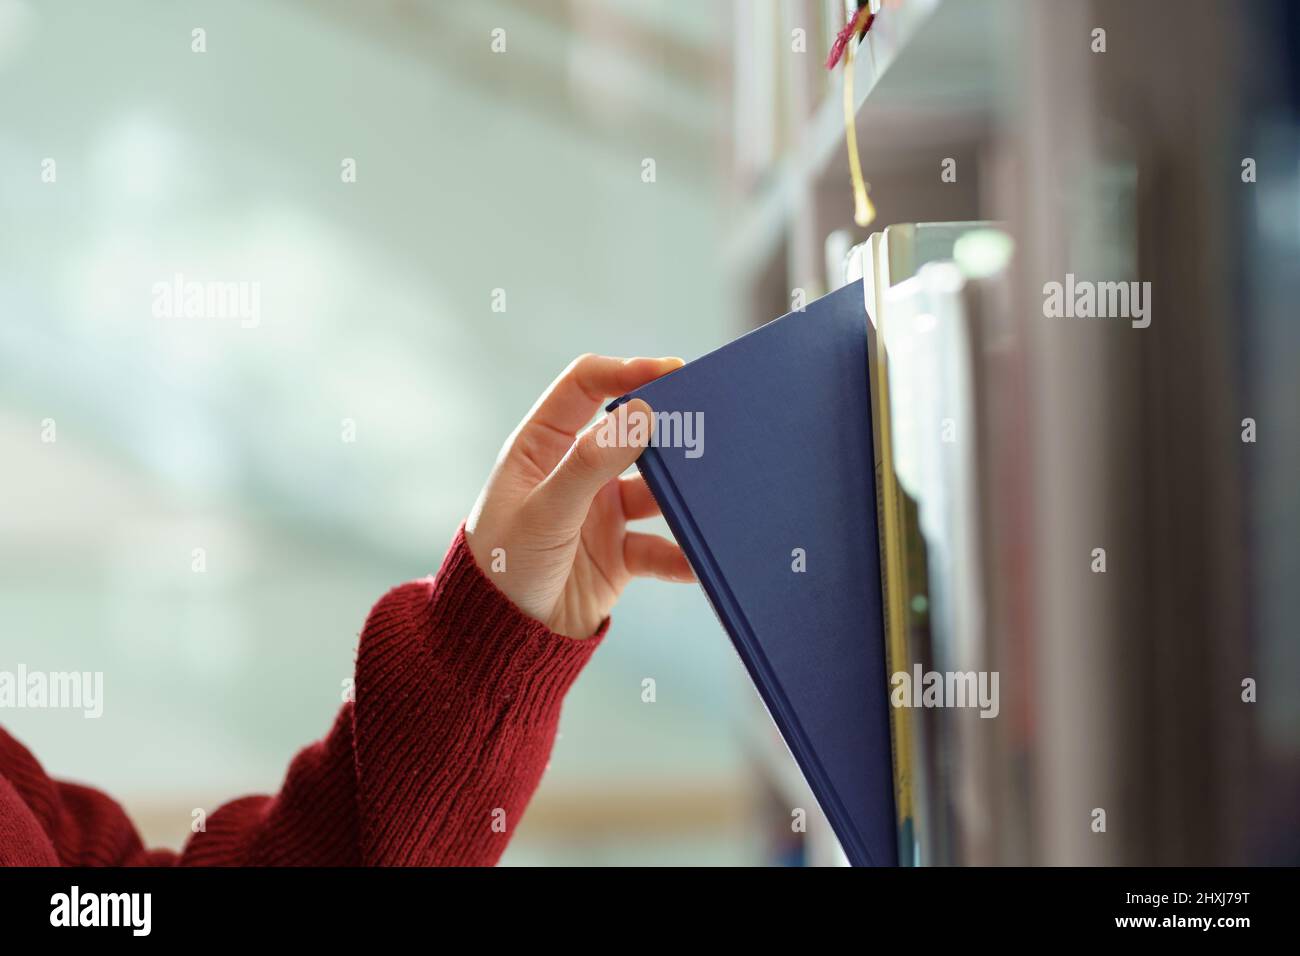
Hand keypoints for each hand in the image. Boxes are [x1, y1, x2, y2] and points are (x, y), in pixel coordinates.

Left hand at [464, 354, 695, 637]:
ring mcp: (599, 512)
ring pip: (654, 489)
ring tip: (713, 493)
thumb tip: (642, 413)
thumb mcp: (544, 512)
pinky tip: (701, 560)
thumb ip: (590, 464)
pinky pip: (661, 546)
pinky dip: (682, 554)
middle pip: (631, 433)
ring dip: (681, 493)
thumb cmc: (502, 569)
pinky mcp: (619, 554)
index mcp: (542, 447)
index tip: (673, 372)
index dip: (627, 371)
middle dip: (668, 431)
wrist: (501, 646)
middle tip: (708, 427)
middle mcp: (574, 472)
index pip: (585, 387)